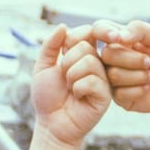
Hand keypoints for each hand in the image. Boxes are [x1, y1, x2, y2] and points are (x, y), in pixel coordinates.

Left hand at [29, 24, 110, 148]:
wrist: (51, 124)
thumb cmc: (48, 97)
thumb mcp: (42, 66)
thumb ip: (50, 45)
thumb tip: (63, 26)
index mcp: (84, 54)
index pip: (87, 32)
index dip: (73, 38)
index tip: (63, 52)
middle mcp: (97, 64)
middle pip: (85, 46)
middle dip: (67, 63)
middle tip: (64, 79)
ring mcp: (103, 79)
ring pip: (89, 62)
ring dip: (71, 77)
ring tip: (70, 89)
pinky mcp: (107, 94)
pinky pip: (92, 80)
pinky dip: (78, 88)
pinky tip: (78, 97)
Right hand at [88, 20, 149, 124]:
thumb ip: (139, 29)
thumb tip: (118, 37)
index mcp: (119, 40)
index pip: (99, 29)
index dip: (103, 32)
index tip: (117, 37)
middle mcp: (112, 58)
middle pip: (106, 55)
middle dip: (131, 59)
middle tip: (149, 62)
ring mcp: (113, 78)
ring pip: (113, 75)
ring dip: (138, 75)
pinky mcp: (118, 97)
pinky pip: (119, 93)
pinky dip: (138, 90)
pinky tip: (147, 88)